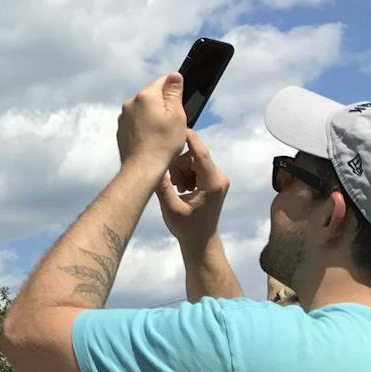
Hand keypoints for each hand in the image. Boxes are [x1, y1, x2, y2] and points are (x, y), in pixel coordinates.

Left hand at [117, 73, 190, 172]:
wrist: (142, 168)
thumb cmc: (163, 143)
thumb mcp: (177, 116)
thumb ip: (174, 93)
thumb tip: (174, 76)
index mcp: (146, 96)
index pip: (163, 81)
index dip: (174, 89)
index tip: (179, 102)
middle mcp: (131, 103)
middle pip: (152, 95)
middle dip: (163, 104)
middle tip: (172, 122)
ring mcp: (123, 116)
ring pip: (143, 109)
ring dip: (152, 116)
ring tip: (161, 133)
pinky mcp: (121, 129)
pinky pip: (136, 121)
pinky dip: (144, 126)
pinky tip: (151, 139)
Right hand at [155, 129, 229, 246]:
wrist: (201, 242)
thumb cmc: (187, 228)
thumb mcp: (170, 207)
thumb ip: (162, 185)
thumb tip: (151, 165)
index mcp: (212, 183)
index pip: (200, 153)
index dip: (188, 139)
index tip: (174, 129)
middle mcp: (219, 178)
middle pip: (194, 156)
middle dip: (178, 165)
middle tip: (171, 183)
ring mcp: (218, 179)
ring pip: (194, 161)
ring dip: (181, 170)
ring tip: (176, 188)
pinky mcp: (214, 182)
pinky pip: (197, 168)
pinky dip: (186, 174)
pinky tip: (181, 188)